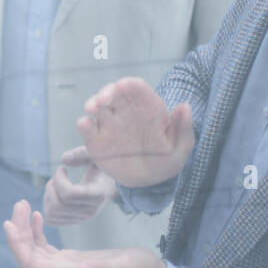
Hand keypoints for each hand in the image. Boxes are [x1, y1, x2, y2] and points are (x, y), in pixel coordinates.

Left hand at [4, 199, 164, 267]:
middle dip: (18, 232)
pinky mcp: (72, 261)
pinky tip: (36, 216)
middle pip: (28, 256)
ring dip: (25, 229)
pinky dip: (36, 232)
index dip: (17, 246)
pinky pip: (45, 248)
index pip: (31, 265)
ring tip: (23, 205)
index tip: (8, 223)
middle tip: (19, 204)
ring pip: (34, 251)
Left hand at [43, 146, 116, 225]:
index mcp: (97, 194)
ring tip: (55, 184)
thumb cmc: (100, 167)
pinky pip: (51, 219)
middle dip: (51, 188)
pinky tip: (54, 194)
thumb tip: (64, 160)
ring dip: (48, 196)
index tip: (61, 169)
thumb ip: (81, 153)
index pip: (69, 194)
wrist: (108, 186)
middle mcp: (90, 210)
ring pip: (52, 213)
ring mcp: (81, 218)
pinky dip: (47, 205)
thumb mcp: (94, 155)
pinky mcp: (73, 221)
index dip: (59, 180)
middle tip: (56, 176)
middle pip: (57, 205)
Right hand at [78, 77, 193, 187]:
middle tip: (104, 99)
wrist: (148, 182)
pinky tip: (85, 124)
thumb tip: (184, 106)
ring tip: (91, 109)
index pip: (137, 89)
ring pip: (97, 107)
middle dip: (107, 91)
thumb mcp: (182, 147)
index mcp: (147, 109)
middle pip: (113, 93)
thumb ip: (184, 128)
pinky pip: (87, 129)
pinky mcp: (96, 141)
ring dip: (93, 103)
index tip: (123, 86)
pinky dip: (83, 125)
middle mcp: (125, 113)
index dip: (130, 85)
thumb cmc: (167, 160)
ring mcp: (109, 126)